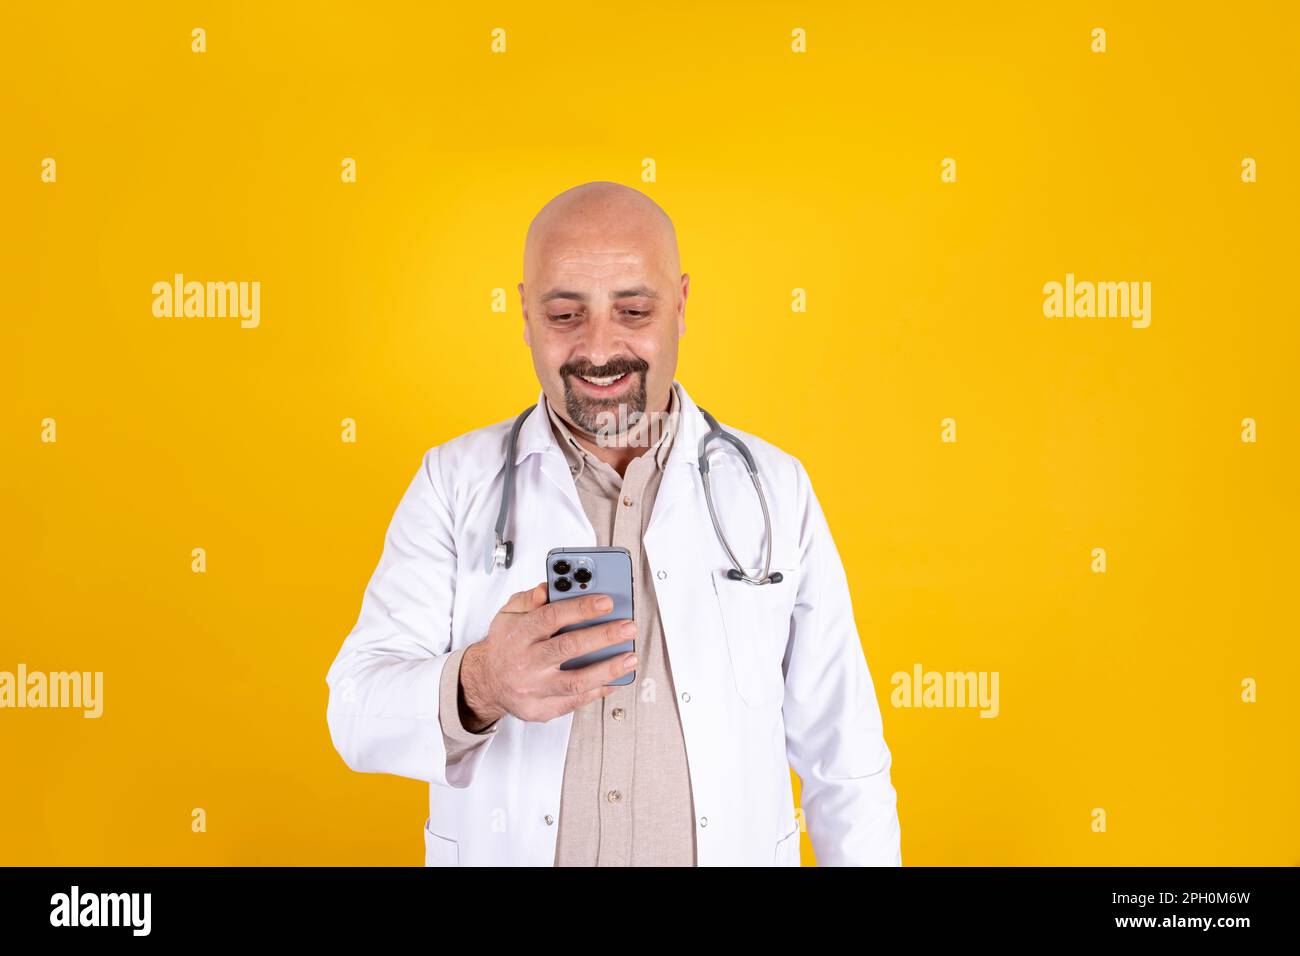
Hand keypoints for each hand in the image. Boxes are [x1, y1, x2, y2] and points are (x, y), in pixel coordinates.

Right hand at [459, 582, 636, 726]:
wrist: (486, 680)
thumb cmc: (505, 644)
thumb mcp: (508, 614)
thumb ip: (528, 599)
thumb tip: (548, 588)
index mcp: (518, 635)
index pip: (551, 617)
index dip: (581, 609)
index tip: (606, 602)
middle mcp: (526, 663)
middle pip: (567, 648)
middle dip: (602, 637)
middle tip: (627, 627)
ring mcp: (534, 689)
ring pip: (575, 682)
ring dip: (607, 669)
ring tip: (630, 657)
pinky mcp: (541, 709)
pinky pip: (575, 702)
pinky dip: (598, 691)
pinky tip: (616, 679)